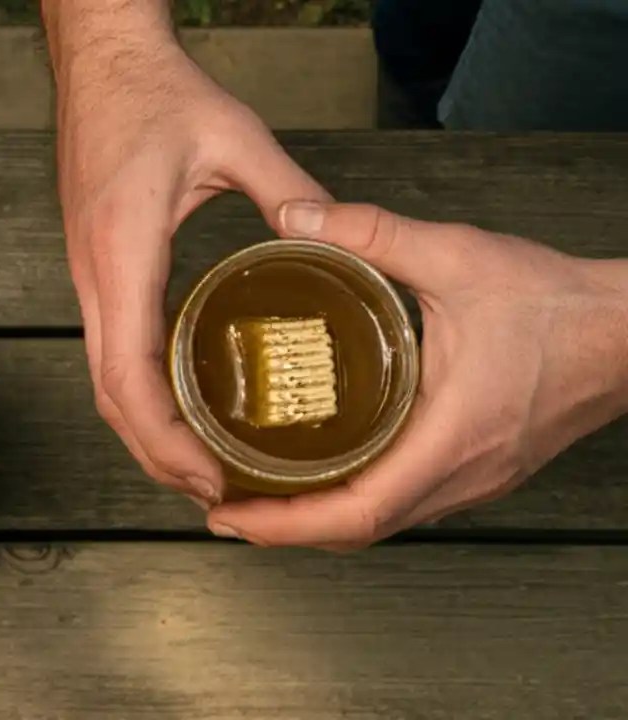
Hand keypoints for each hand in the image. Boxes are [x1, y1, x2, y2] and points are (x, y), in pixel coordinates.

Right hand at [45, 3, 330, 503]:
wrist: (100, 61)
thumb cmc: (153, 93)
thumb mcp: (233, 137)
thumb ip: (288, 190)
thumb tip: (332, 239)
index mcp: (122, 252)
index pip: (126, 372)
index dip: (161, 436)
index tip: (204, 473)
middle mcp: (95, 276)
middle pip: (109, 396)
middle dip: (153, 455)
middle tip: (211, 492)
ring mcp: (90, 276)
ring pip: (104, 380)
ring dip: (143, 433)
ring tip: (196, 467)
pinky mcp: (98, 269)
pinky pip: (111, 350)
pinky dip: (140, 396)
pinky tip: (179, 407)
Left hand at [207, 200, 627, 549]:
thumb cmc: (560, 304)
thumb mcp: (456, 257)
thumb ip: (370, 233)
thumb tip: (295, 218)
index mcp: (451, 437)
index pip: (358, 511)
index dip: (286, 524)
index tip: (231, 516)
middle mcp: (462, 474)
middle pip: (359, 532)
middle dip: (284, 529)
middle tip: (223, 509)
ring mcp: (473, 479)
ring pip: (382, 523)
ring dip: (317, 520)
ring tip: (258, 498)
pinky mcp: (479, 468)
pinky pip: (405, 502)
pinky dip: (353, 501)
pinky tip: (323, 476)